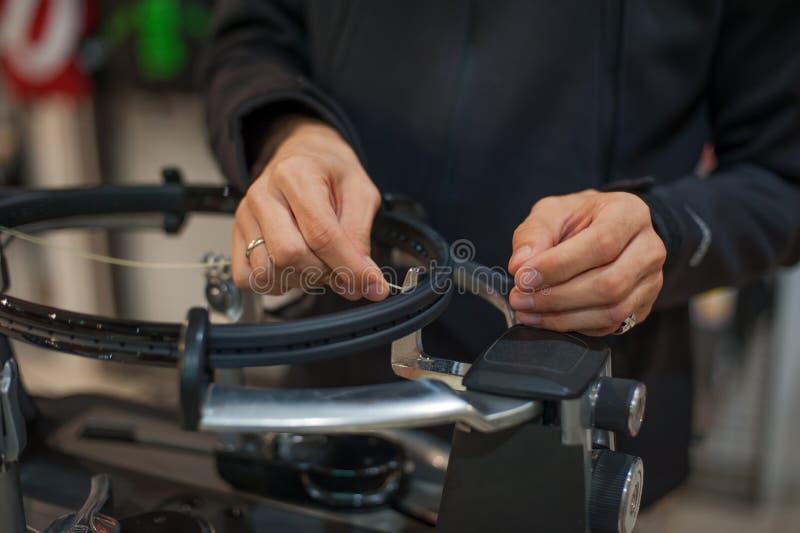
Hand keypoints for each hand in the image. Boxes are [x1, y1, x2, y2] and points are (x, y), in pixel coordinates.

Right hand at [231, 116, 387, 300]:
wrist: (304, 155)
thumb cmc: (331, 173)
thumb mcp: (361, 194)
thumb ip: (361, 237)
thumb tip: (363, 281)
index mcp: (295, 175)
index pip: (321, 234)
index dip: (349, 267)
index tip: (372, 285)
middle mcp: (263, 194)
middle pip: (289, 255)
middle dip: (322, 271)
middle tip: (338, 263)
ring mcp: (245, 215)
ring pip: (267, 271)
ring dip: (299, 279)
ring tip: (316, 261)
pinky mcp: (237, 234)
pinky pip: (247, 278)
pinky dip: (275, 283)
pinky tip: (293, 268)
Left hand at [507, 190, 665, 335]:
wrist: (602, 229)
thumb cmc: (578, 218)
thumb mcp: (551, 212)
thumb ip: (533, 234)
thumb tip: (520, 265)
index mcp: (629, 214)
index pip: (600, 244)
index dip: (559, 266)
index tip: (524, 277)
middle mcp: (649, 248)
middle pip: (609, 283)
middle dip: (557, 296)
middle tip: (519, 298)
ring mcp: (651, 281)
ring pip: (612, 310)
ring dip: (562, 317)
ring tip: (526, 310)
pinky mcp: (642, 307)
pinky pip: (610, 326)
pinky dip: (573, 326)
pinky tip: (545, 318)